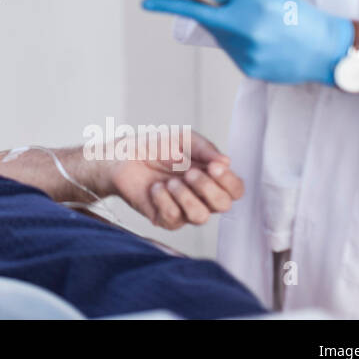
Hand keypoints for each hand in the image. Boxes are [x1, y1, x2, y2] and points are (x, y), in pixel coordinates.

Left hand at [100, 130, 244, 229]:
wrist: (123, 156)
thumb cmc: (155, 147)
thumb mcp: (182, 139)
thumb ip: (205, 148)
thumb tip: (227, 161)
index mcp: (211, 178)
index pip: (235, 189)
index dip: (230, 181)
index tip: (215, 167)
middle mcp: (201, 197)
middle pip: (223, 205)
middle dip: (207, 188)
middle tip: (189, 173)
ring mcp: (184, 210)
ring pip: (200, 217)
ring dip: (185, 196)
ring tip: (170, 182)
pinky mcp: (164, 219)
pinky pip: (173, 218)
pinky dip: (164, 199)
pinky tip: (155, 188)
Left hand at [142, 0, 353, 85]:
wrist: (332, 54)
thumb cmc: (304, 20)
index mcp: (258, 2)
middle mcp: (248, 26)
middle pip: (201, 13)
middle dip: (171, 6)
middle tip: (145, 2)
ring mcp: (246, 50)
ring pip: (218, 33)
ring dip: (223, 26)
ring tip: (254, 27)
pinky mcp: (247, 67)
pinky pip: (231, 50)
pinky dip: (239, 44)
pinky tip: (261, 44)